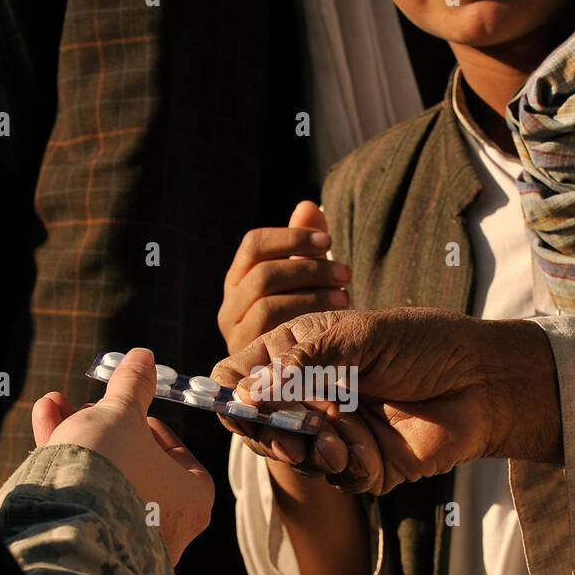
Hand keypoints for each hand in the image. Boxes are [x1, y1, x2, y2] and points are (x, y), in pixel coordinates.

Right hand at [30, 349, 214, 564]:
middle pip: (136, 468)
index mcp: (192, 501)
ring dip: (78, 441)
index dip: (153, 430)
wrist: (67, 529)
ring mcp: (129, 547)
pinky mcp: (92, 551)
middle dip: (105, 430)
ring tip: (52, 407)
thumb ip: (132, 387)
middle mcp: (167, 530)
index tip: (131, 414)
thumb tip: (143, 358)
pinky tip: (44, 429)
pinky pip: (85, 504)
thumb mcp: (120, 415)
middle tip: (86, 408)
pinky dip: (67, 469)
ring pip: (105, 484)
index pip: (181, 460)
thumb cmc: (111, 470)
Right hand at [210, 308, 562, 495]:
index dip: (233, 394)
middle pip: (260, 425)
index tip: (242, 407)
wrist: (485, 382)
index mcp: (301, 354)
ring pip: (295, 457)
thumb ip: (304, 362)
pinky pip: (336, 479)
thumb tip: (249, 392)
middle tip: (292, 436)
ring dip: (312, 452)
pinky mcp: (362, 465)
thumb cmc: (426, 344)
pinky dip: (348, 468)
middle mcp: (311, 394)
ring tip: (339, 444)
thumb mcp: (360, 336)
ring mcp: (334, 432)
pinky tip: (371, 454)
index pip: (243, 376)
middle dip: (270, 433)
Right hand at [217, 200, 349, 354]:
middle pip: (262, 274)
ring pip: (267, 305)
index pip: (254, 244)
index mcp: (238, 279)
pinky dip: (306, 324)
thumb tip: (308, 205)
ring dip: (311, 296)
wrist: (304, 369)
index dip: (292, 237)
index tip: (329, 240)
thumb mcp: (308, 276)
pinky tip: (335, 319)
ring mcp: (235, 336)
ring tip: (346, 295)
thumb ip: (307, 243)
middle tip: (346, 272)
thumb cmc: (307, 314)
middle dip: (309, 269)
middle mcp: (229, 307)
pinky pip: (274, 337)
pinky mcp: (249, 362)